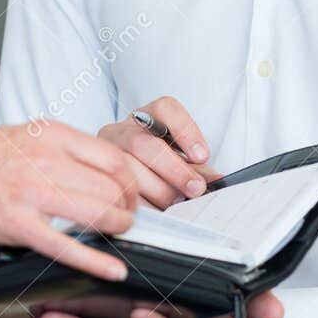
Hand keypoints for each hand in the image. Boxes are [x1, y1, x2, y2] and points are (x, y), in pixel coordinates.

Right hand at [0, 121, 138, 281]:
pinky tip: (114, 270)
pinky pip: (68, 247)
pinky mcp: (19, 226)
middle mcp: (45, 160)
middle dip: (129, 207)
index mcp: (51, 134)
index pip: (114, 157)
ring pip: (99, 214)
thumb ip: (62, 146)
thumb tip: (100, 165)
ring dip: (119, 228)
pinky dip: (96, 262)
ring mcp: (32, 193)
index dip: (131, 180)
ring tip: (119, 234)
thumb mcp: (25, 134)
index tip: (131, 193)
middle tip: (128, 217)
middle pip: (113, 187)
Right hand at [98, 96, 220, 208]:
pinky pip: (117, 189)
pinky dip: (140, 203)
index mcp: (148, 117)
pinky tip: (156, 209)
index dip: (185, 130)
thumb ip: (199, 169)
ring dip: (157, 189)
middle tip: (195, 189)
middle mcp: (124, 129)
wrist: (126, 177)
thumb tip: (219, 181)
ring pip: (127, 167)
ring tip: (175, 203)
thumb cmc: (160, 166)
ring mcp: (107, 150)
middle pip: (143, 144)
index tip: (202, 156)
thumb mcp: (181, 161)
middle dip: (173, 170)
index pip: (165, 109)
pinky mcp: (99, 173)